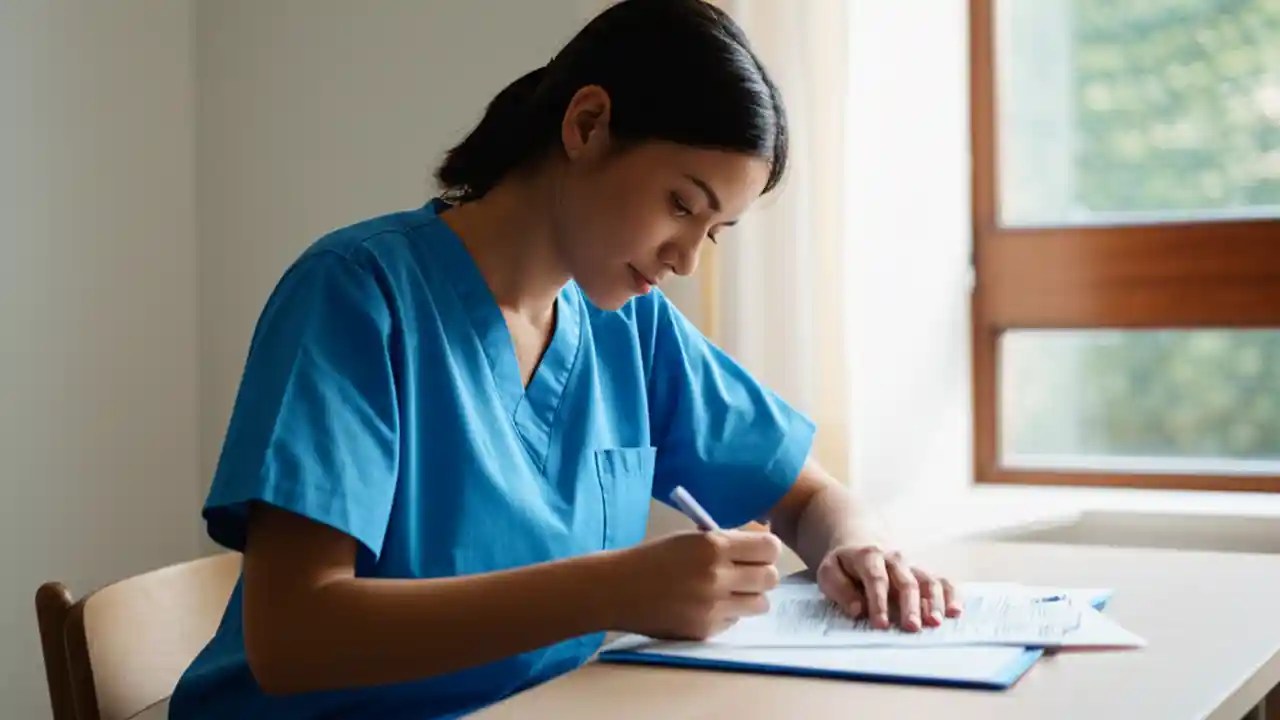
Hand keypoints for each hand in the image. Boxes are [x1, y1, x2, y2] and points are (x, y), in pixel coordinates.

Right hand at [608, 530, 780, 639]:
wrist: (617, 589)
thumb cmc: (653, 558)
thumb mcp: (690, 538)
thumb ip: (726, 542)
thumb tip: (762, 544)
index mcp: (713, 545)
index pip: (769, 548)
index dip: (766, 549)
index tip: (758, 551)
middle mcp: (717, 576)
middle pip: (770, 578)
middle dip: (761, 574)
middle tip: (746, 573)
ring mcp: (712, 606)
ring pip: (760, 604)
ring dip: (749, 597)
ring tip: (729, 592)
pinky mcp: (705, 630)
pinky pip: (735, 621)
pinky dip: (727, 614)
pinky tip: (706, 606)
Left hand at [816, 545, 961, 631]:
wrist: (859, 543)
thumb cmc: (843, 565)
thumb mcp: (828, 572)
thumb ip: (840, 589)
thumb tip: (858, 609)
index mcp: (868, 556)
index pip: (876, 579)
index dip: (878, 602)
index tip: (880, 624)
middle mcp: (894, 560)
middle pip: (906, 581)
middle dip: (909, 606)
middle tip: (911, 627)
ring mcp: (911, 567)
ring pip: (928, 581)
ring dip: (933, 602)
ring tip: (935, 623)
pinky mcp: (923, 574)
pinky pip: (941, 582)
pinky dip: (951, 595)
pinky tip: (955, 611)